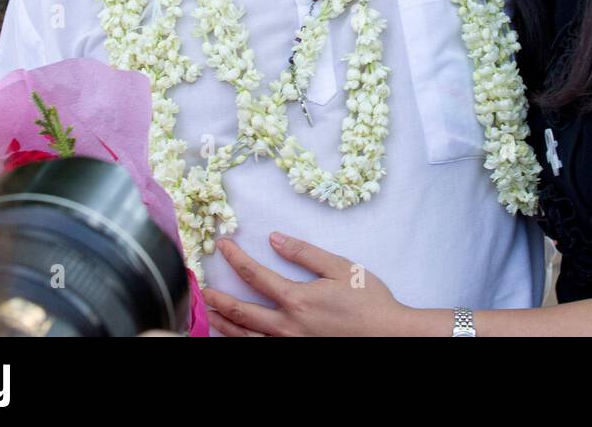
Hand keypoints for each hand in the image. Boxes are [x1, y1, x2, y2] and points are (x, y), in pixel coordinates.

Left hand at [203, 233, 408, 336]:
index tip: (222, 246)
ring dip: (224, 325)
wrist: (388, 335)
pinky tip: (237, 335)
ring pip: (245, 337)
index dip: (235, 258)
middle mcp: (287, 325)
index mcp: (297, 299)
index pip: (255, 275)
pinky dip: (243, 341)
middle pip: (240, 312)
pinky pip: (261, 348)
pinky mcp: (296, 353)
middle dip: (218, 298)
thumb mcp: (342, 268)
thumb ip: (306, 253)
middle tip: (202, 288)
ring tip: (210, 314)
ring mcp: (289, 344)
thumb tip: (275, 239)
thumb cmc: (369, 301)